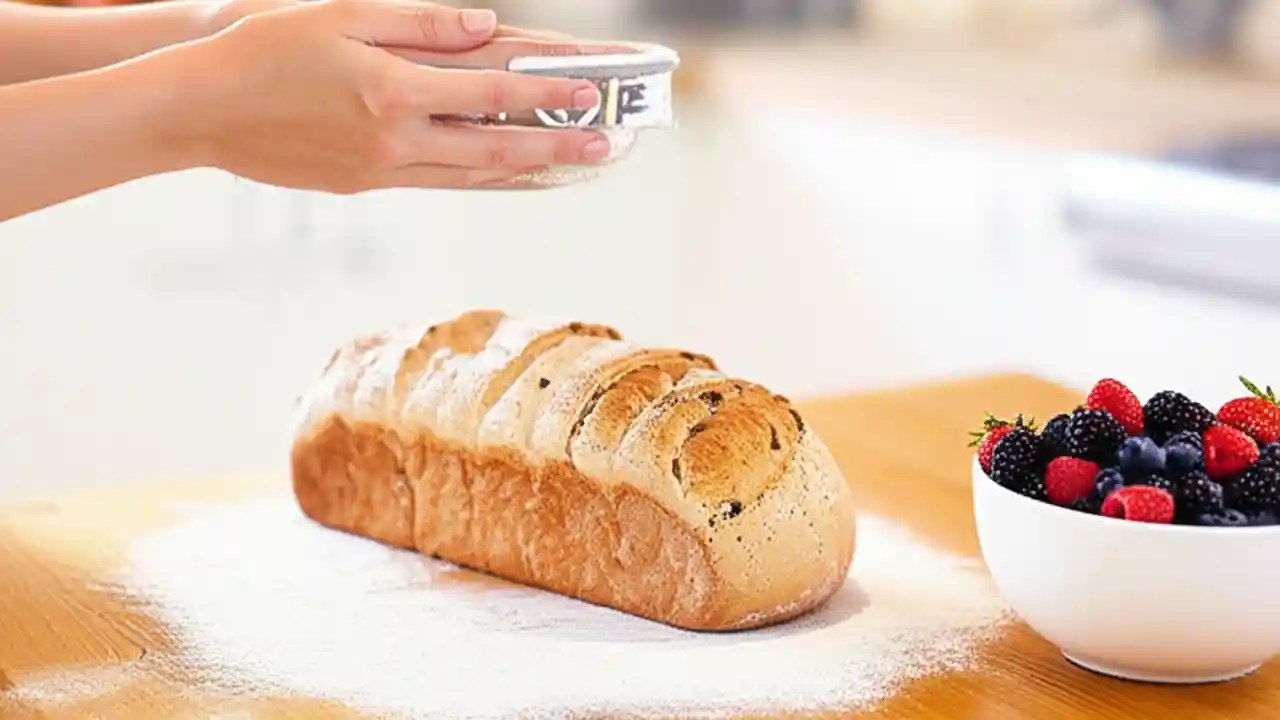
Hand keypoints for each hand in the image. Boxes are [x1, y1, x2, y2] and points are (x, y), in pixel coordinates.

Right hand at [180, 0, 622, 191]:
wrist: (201, 111)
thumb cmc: (265, 51)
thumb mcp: (342, 16)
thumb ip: (421, 23)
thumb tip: (487, 26)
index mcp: (393, 92)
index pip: (492, 94)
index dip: (547, 94)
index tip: (591, 93)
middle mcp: (395, 140)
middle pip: (497, 149)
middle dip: (558, 147)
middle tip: (606, 147)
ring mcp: (381, 169)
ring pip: (472, 174)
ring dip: (527, 170)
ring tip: (568, 164)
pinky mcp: (365, 183)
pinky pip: (439, 182)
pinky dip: (480, 178)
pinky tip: (504, 173)